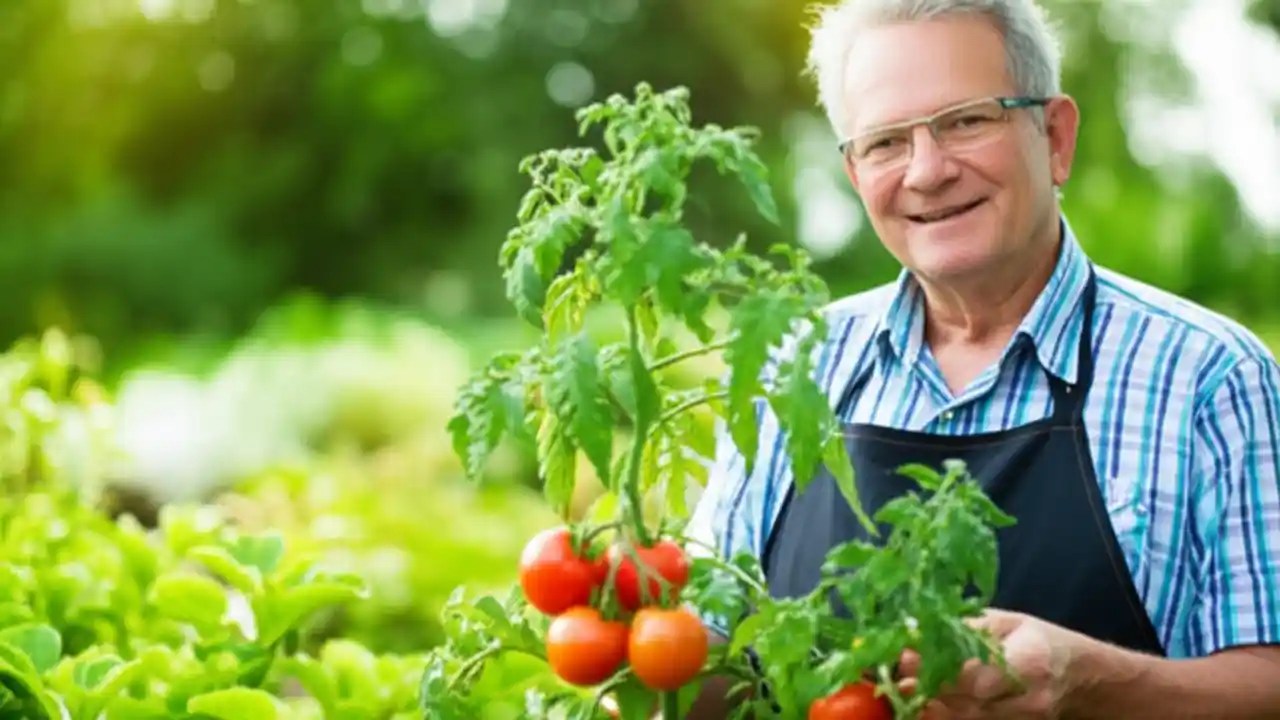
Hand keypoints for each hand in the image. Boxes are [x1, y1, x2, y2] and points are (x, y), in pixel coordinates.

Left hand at [899, 608, 1088, 718]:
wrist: (1082, 679)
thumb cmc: (1041, 641)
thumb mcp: (1009, 622)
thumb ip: (967, 628)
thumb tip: (919, 630)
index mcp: (1029, 662)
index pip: (978, 677)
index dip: (939, 672)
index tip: (909, 660)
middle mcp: (1028, 700)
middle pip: (968, 704)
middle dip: (928, 690)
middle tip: (899, 677)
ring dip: (932, 707)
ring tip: (906, 689)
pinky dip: (948, 717)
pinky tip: (927, 705)